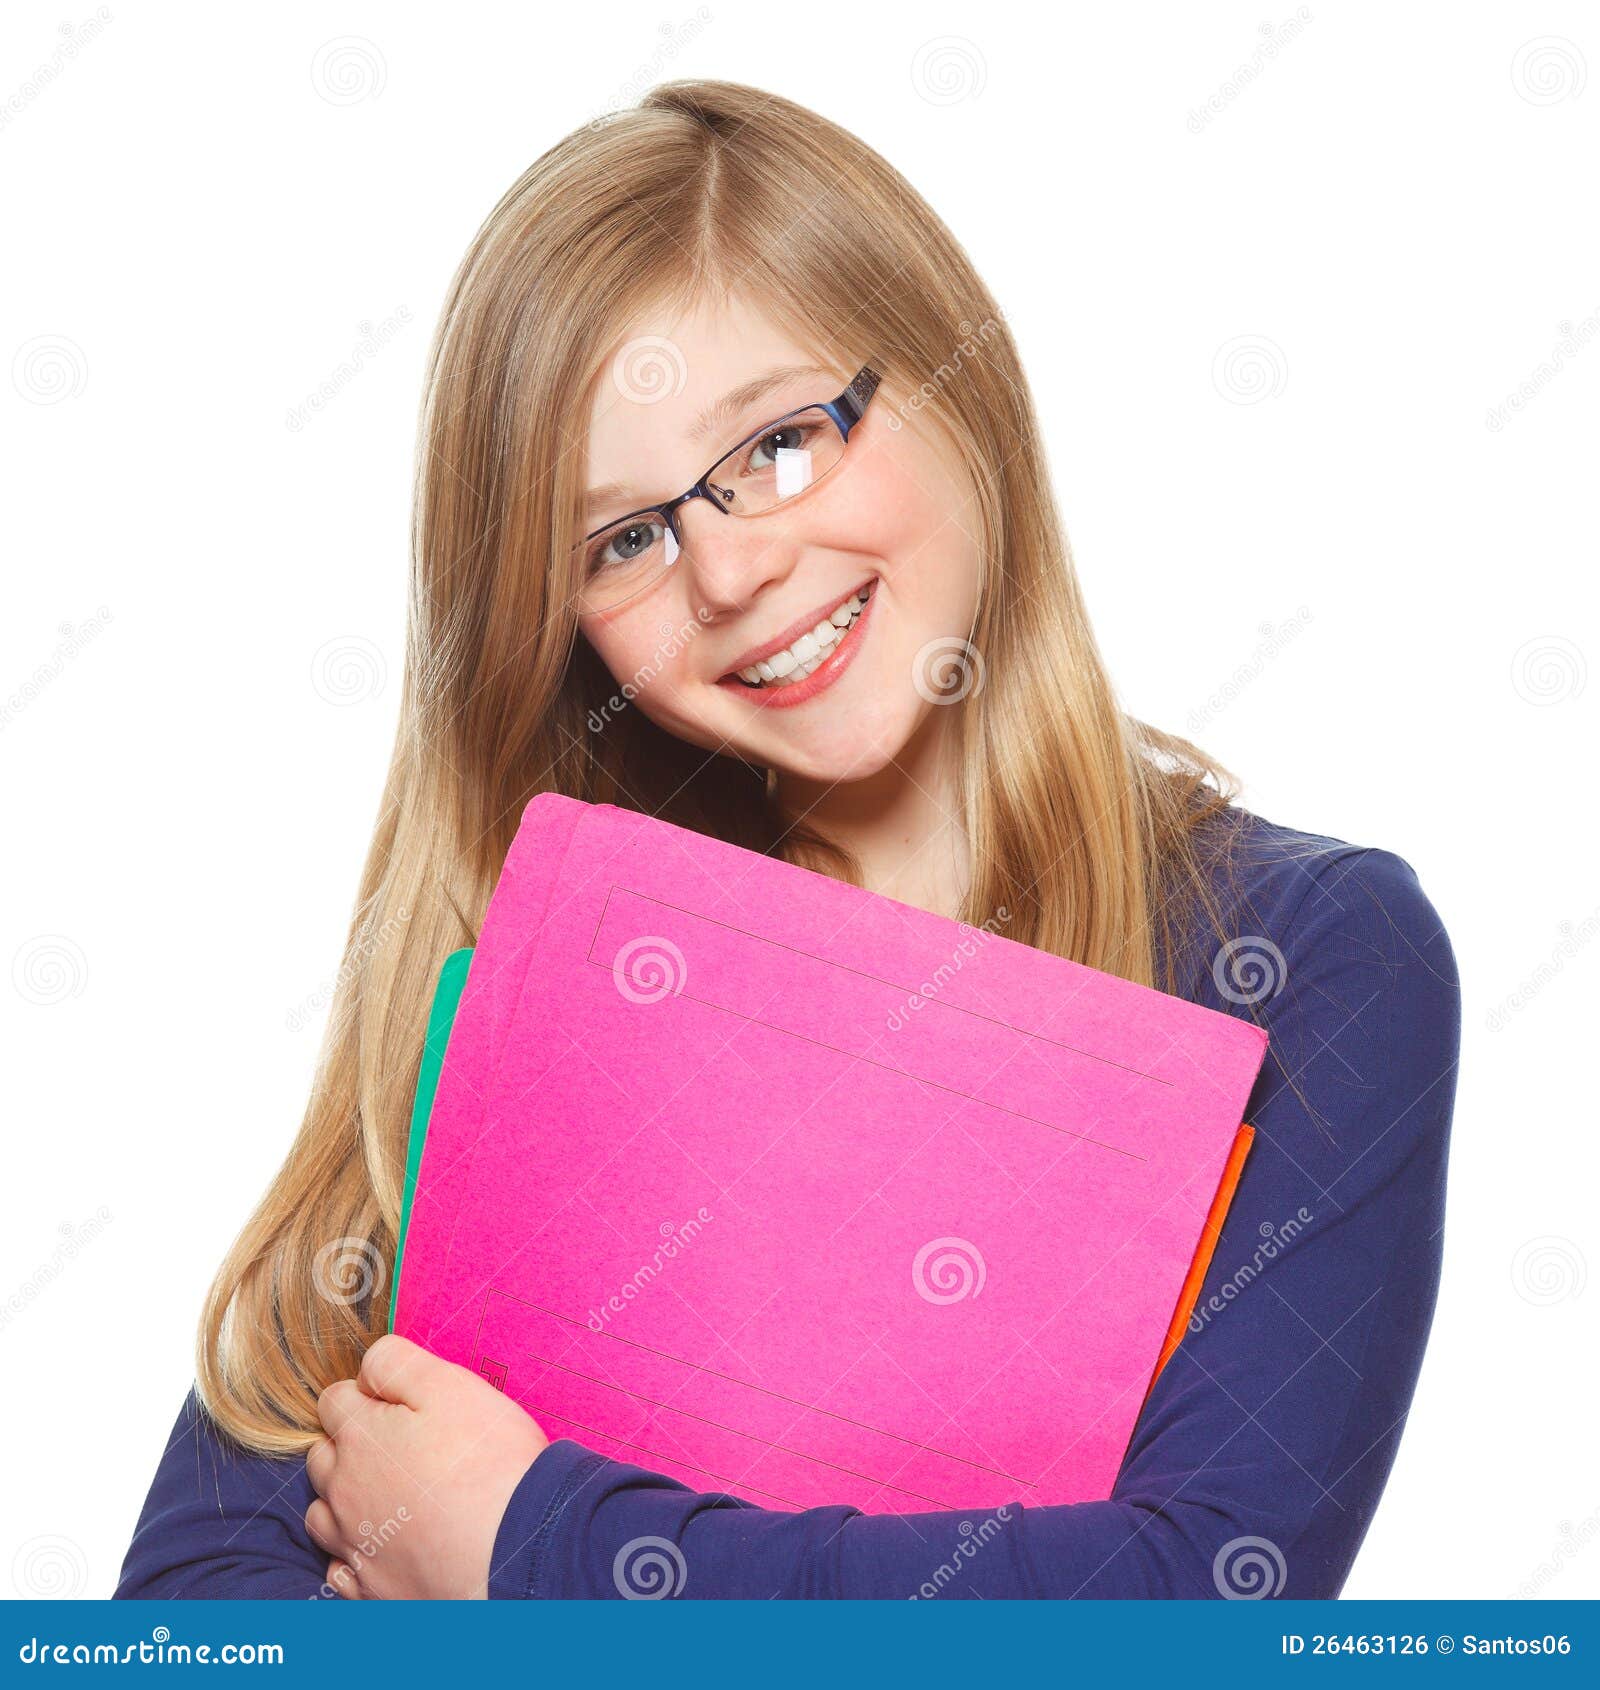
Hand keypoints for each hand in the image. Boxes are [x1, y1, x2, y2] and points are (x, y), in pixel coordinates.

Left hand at [305, 1333, 548, 1598]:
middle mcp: (343, 1492)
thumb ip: (396, 1363)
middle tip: (397, 1446)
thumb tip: (367, 1368)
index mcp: (360, 1438)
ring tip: (385, 1496)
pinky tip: (383, 1546)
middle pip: (321, 1457)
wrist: (515, 1548)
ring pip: (321, 1515)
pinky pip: (339, 1569)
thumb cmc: (489, 1461)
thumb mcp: (449, 1385)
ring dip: (342, 1500)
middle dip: (347, 1444)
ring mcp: (354, 1545)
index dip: (364, 1393)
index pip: (332, 1400)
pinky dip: (352, 1554)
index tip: (397, 1402)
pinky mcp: (371, 1590)